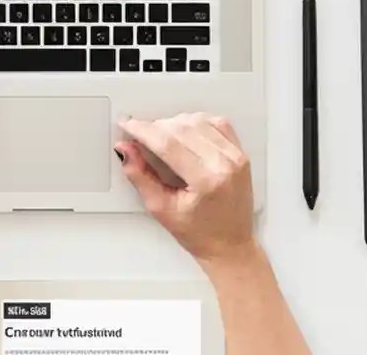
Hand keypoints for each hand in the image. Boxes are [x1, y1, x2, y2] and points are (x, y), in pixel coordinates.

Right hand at [116, 113, 256, 267]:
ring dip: (174, 123)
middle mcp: (225, 164)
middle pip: (181, 128)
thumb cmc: (200, 234)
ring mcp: (236, 157)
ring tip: (162, 138)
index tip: (128, 125)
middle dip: (155, 127)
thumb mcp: (161, 209)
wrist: (230, 245)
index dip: (142, 130)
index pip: (167, 143)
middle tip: (140, 135)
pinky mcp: (240, 153)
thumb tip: (126, 149)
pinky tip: (186, 133)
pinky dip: (197, 122)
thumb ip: (140, 176)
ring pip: (198, 120)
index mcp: (206, 181)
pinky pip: (217, 123)